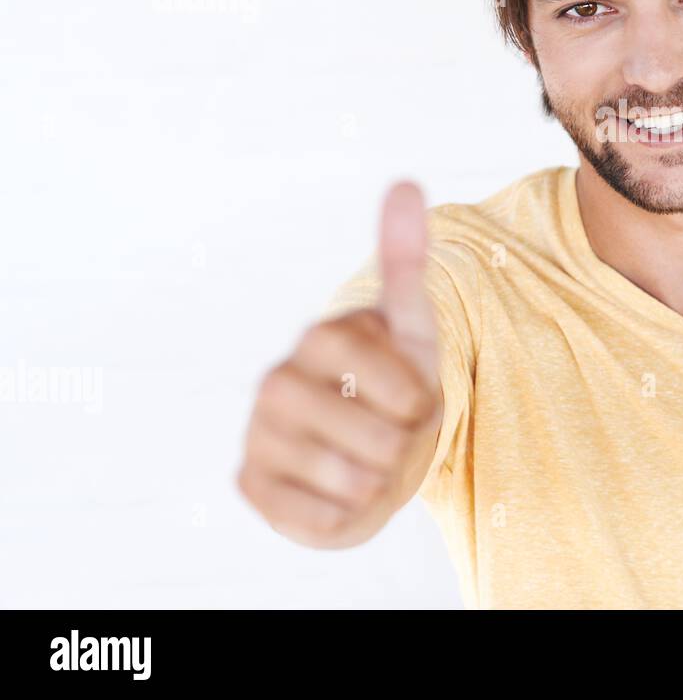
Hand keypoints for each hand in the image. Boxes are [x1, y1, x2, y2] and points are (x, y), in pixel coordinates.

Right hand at [237, 182, 443, 548]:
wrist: (373, 450)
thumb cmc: (395, 384)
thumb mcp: (412, 323)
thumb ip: (406, 257)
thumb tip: (408, 182)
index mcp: (316, 340)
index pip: (383, 377)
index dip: (411, 394)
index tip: (412, 396)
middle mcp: (275, 385)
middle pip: (372, 435)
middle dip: (401, 442)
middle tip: (390, 431)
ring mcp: (259, 437)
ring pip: (352, 481)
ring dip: (379, 479)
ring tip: (370, 459)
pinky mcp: (252, 487)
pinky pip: (322, 519)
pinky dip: (347, 514)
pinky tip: (338, 490)